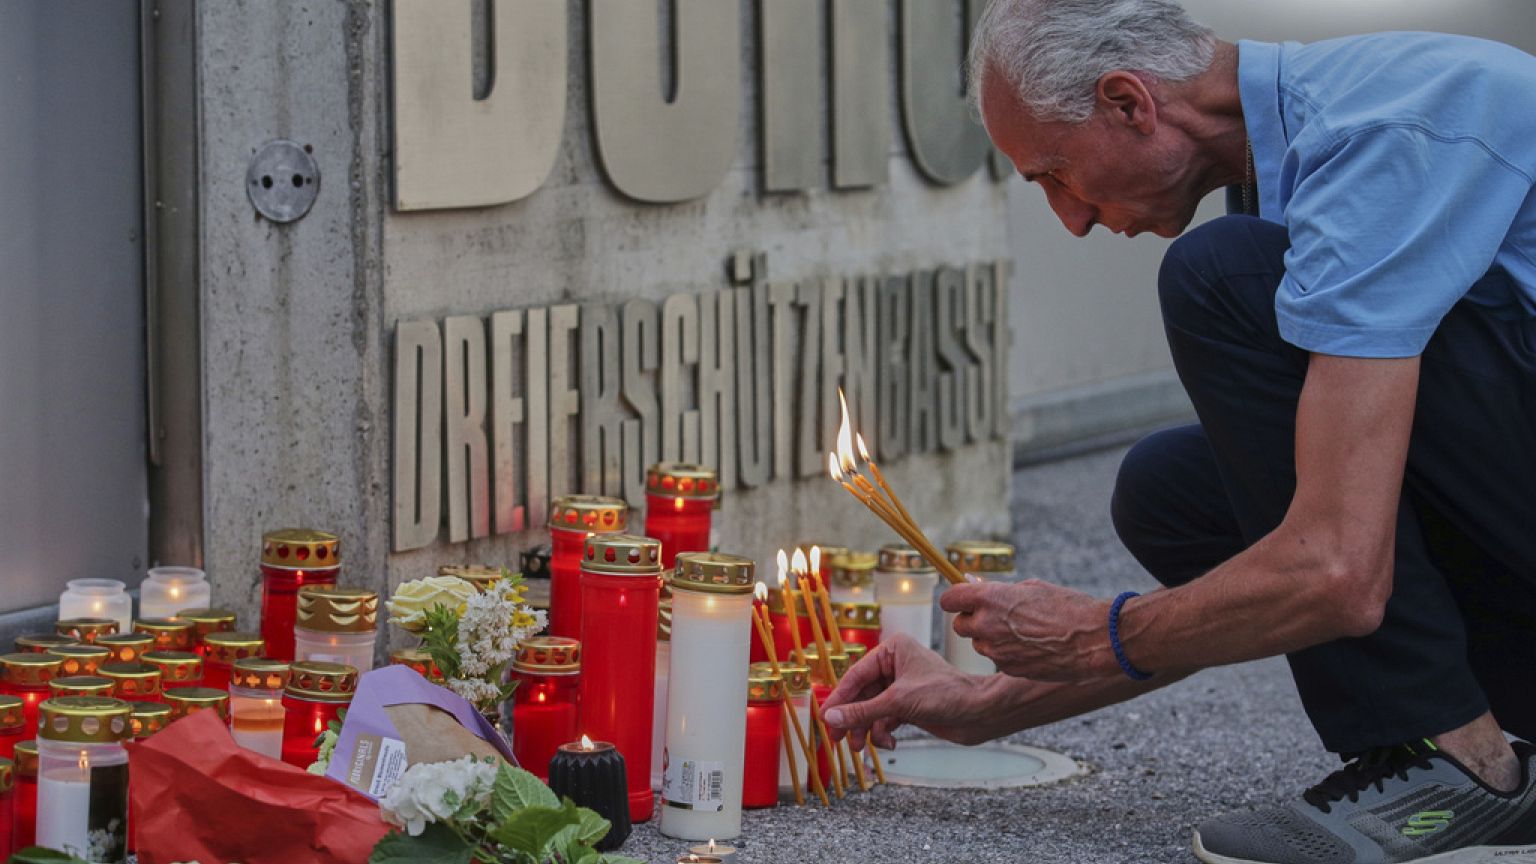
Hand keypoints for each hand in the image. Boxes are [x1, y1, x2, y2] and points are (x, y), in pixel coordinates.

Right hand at [821, 634, 995, 750]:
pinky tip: (889, 743)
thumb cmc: (947, 694)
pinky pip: (884, 719)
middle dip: (852, 719)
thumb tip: (831, 718)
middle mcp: (895, 664)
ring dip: (866, 729)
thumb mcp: (899, 702)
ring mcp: (901, 686)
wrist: (980, 712)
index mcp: (892, 649)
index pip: (856, 676)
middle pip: (861, 695)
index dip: (839, 699)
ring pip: (871, 709)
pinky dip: (883, 732)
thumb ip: (862, 711)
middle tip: (838, 739)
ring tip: (862, 746)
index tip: (824, 719)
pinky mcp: (909, 705)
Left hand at [942, 579, 1113, 680]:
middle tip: (994, 615)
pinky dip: (1008, 653)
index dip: (956, 599)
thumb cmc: (1068, 607)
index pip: (950, 600)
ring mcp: (997, 651)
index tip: (963, 598)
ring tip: (1022, 631)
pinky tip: (1032, 646)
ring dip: (991, 638)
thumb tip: (974, 586)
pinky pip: (999, 659)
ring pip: (980, 644)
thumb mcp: (1031, 588)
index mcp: (990, 599)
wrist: (1094, 640)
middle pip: (959, 626)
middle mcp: (987, 626)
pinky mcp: (1009, 669)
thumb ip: (998, 590)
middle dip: (972, 620)